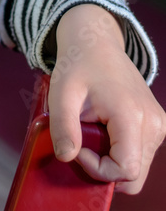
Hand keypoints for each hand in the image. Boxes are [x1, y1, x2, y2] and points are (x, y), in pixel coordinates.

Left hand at [47, 3, 165, 193]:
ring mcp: (159, 125)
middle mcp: (154, 123)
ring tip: (91, 133)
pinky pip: (140, 155)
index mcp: (132, 115)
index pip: (125, 169)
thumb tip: (66, 157)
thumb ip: (63, 126)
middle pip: (134, 175)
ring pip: (138, 169)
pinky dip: (120, 153)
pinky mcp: (157, 125)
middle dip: (105, 170)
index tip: (77, 147)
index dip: (98, 168)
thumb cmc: (78, 64)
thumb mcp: (61, 93)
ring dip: (111, 161)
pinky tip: (103, 132)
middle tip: (82, 145)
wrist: (96, 42)